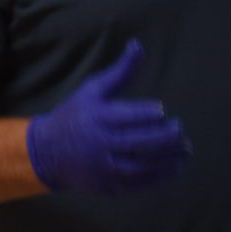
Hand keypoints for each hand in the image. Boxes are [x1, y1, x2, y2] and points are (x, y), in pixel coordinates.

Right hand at [24, 41, 190, 194]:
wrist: (45, 153)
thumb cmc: (74, 116)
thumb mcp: (92, 90)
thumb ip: (120, 72)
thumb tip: (138, 45)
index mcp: (98, 117)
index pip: (131, 116)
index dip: (152, 114)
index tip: (162, 112)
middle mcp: (101, 143)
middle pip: (141, 142)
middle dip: (167, 138)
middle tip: (181, 130)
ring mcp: (104, 167)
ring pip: (143, 166)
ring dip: (168, 160)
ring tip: (185, 151)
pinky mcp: (107, 186)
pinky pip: (138, 183)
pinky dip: (159, 177)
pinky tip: (173, 168)